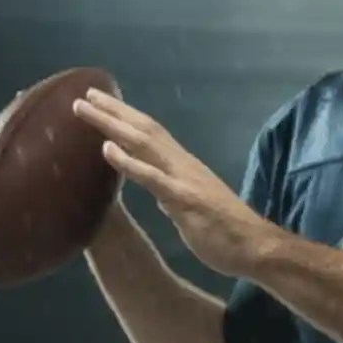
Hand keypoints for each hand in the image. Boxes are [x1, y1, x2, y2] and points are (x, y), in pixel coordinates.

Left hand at [72, 88, 275, 276]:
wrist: (257, 248)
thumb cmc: (228, 233)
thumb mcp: (192, 209)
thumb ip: (173, 196)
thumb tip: (157, 190)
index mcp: (184, 167)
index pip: (151, 134)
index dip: (126, 117)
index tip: (101, 103)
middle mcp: (183, 165)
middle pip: (144, 129)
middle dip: (114, 111)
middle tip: (85, 95)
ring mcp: (184, 179)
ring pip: (144, 143)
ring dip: (112, 124)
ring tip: (84, 109)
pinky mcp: (185, 199)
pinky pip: (152, 176)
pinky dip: (127, 161)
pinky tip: (107, 148)